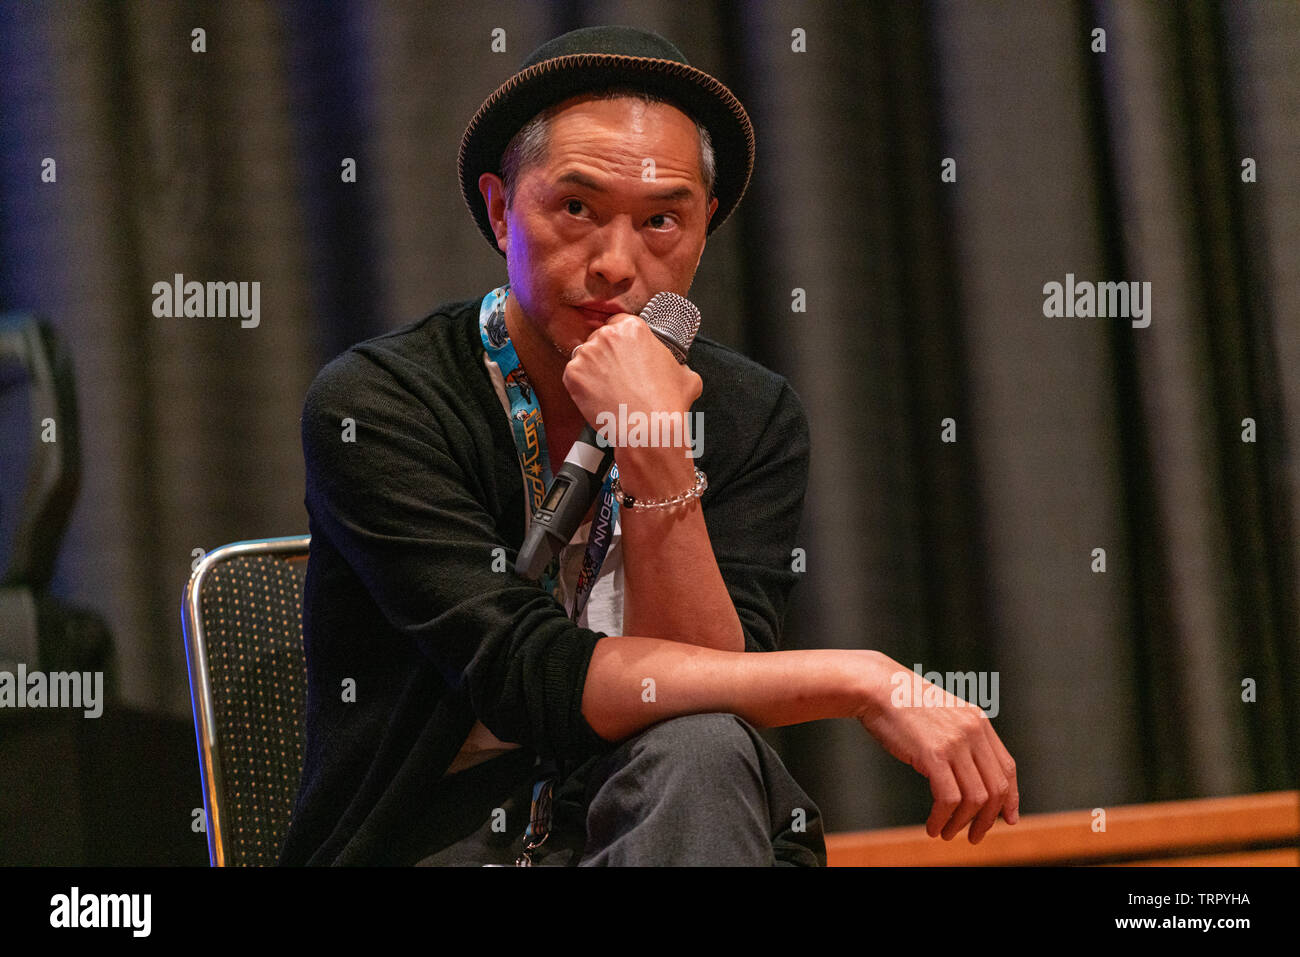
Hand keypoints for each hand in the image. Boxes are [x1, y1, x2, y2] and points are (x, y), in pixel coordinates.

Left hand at [561, 313, 702, 439]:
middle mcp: (607, 335)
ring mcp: (587, 354)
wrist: (647, 429)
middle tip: (617, 376)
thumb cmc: (666, 404)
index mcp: (633, 328)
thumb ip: (678, 365)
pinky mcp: (573, 374)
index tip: (623, 355)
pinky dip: (582, 387)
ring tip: (609, 390)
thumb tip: (680, 370)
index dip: (621, 342)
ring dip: (593, 370)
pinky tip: (598, 398)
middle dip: (606, 356)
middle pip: (600, 339)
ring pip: (585, 358)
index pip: (619, 324)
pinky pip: (574, 377)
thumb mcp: (686, 376)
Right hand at [857, 653, 1018, 843]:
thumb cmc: (903, 703)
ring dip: (962, 824)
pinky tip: (932, 826)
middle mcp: (973, 731)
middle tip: (975, 836)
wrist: (878, 687)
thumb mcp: (944, 714)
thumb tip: (970, 772)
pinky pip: (949, 798)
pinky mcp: (934, 754)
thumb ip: (961, 736)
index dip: (1011, 798)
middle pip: (996, 788)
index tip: (1008, 819)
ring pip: (975, 798)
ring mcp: (955, 742)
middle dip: (988, 819)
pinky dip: (943, 819)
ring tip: (946, 833)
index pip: (1007, 768)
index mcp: (978, 721)